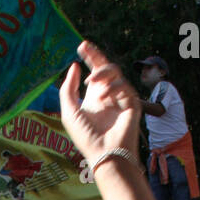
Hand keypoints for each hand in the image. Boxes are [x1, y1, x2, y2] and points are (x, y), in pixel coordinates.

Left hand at [59, 40, 140, 168]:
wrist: (104, 153)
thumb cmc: (86, 137)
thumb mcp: (69, 111)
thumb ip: (68, 89)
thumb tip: (74, 66)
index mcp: (95, 97)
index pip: (94, 72)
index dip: (90, 57)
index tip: (81, 46)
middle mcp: (108, 95)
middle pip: (106, 67)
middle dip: (96, 55)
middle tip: (85, 47)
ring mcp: (121, 98)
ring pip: (116, 72)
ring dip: (102, 73)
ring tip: (91, 81)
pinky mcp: (132, 103)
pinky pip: (124, 86)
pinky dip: (112, 88)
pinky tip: (103, 97)